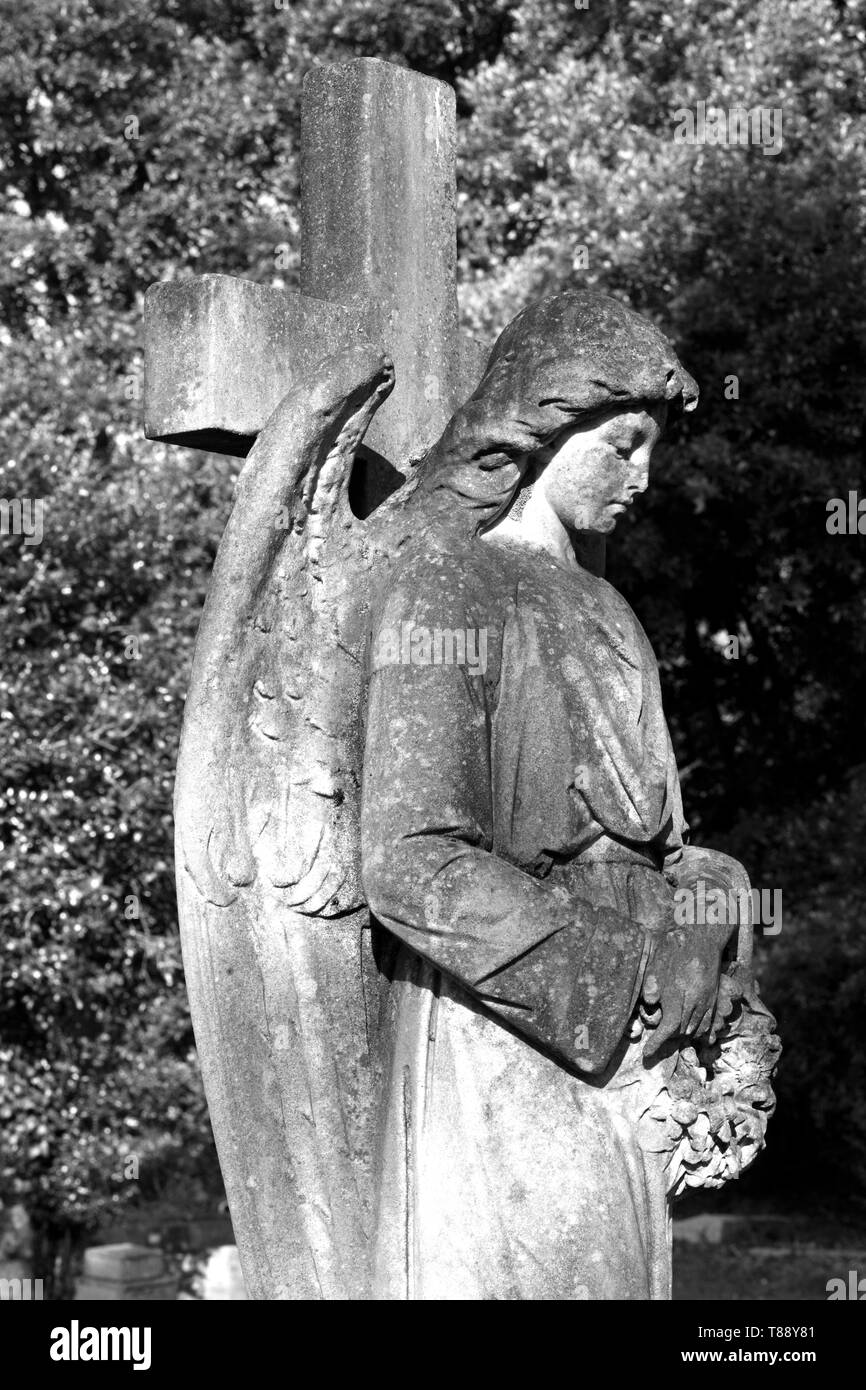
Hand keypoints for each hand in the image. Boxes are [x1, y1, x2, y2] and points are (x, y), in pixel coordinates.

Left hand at [641, 917, 735, 1057]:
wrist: (703, 937)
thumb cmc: (676, 947)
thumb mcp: (658, 961)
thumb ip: (653, 983)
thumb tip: (649, 1004)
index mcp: (679, 993)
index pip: (669, 1026)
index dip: (657, 1043)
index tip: (647, 1054)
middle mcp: (695, 1001)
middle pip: (681, 1031)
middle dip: (667, 1039)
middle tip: (653, 1044)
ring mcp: (707, 1001)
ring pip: (695, 1029)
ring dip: (682, 1035)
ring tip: (668, 1036)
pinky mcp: (714, 998)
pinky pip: (709, 1022)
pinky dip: (699, 1031)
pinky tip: (691, 1033)